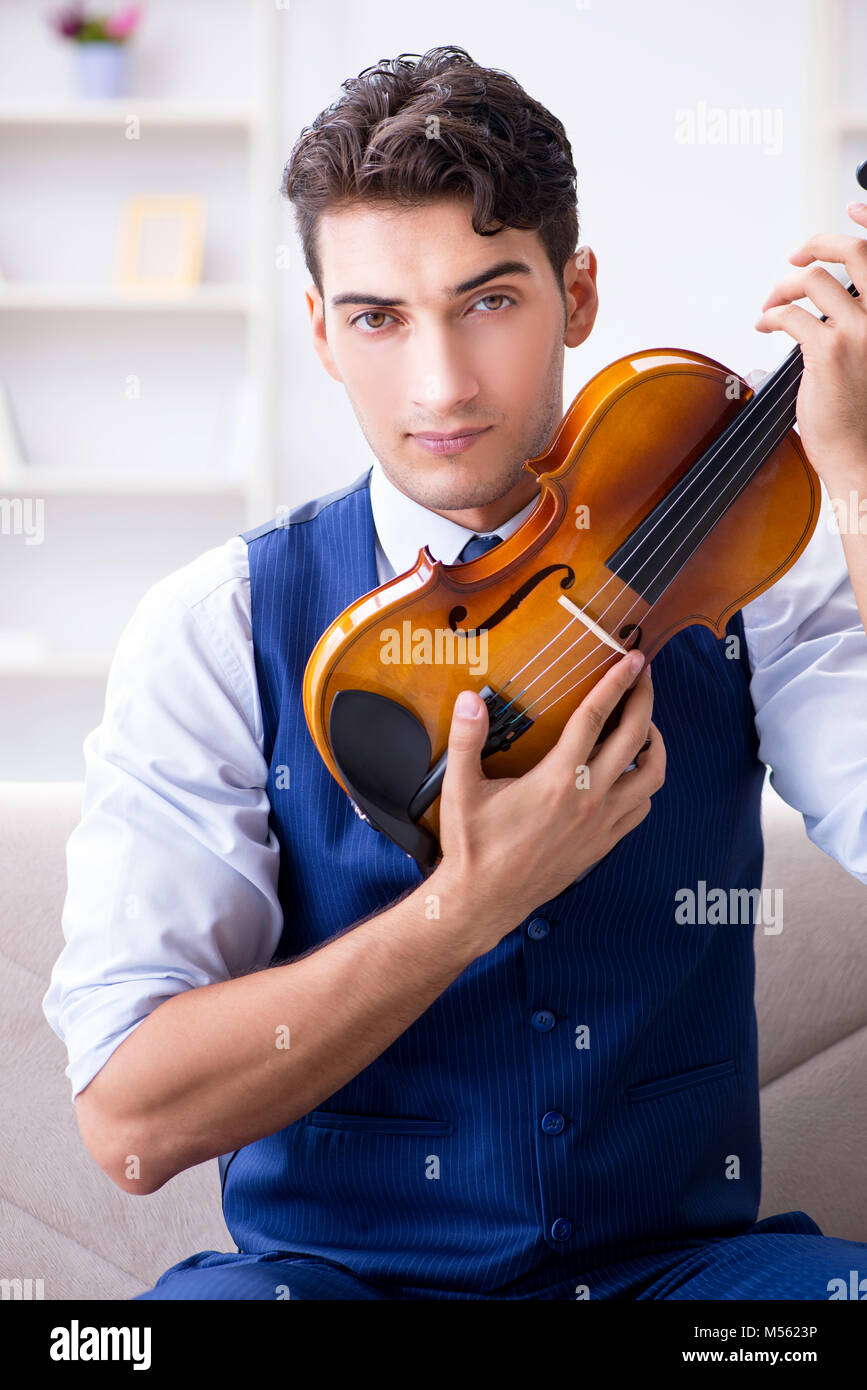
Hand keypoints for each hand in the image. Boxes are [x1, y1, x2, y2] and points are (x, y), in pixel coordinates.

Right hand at [437, 650, 665, 940]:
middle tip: (644, 677)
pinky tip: (630, 772)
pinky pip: (641, 806)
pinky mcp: (604, 843)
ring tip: (645, 724)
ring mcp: (602, 823)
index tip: (633, 658)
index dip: (617, 682)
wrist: (484, 901)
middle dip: (645, 699)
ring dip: (654, 743)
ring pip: (652, 776)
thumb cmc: (473, 847)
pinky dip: (645, 782)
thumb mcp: (460, 789)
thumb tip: (469, 700)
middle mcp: (589, 799)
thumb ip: (466, 740)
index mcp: (558, 779)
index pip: (597, 717)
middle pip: (636, 737)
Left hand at [754, 202, 866, 488]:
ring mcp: (859, 333)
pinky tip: (764, 325)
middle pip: (854, 254)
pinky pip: (789, 315)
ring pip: (813, 281)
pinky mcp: (828, 351)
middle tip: (795, 258)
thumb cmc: (861, 416)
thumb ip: (855, 328)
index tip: (852, 208)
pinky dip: (771, 315)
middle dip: (818, 245)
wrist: (862, 455)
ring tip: (770, 306)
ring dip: (783, 288)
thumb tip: (823, 308)